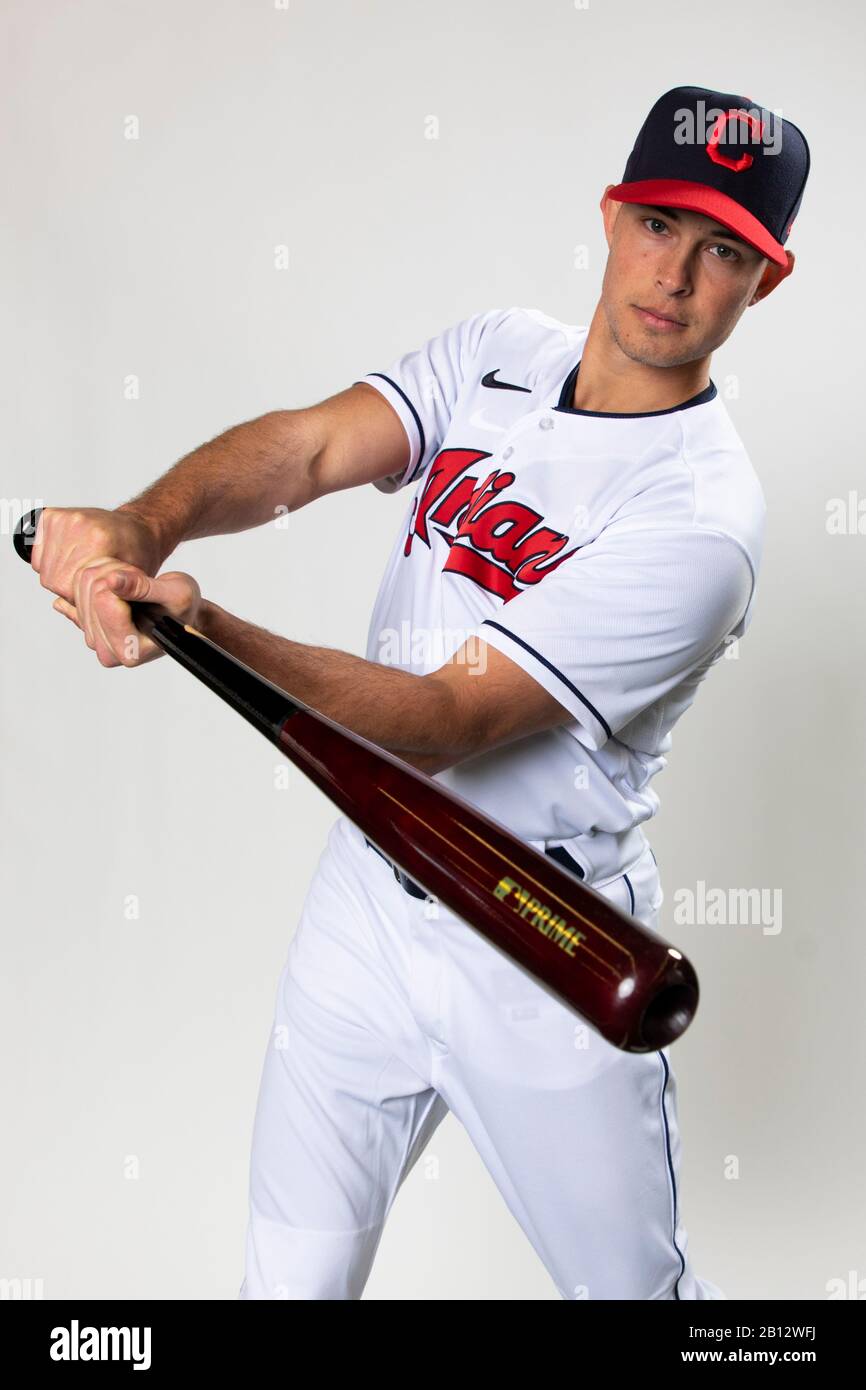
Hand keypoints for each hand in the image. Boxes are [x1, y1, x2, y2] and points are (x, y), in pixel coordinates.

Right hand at [31, 506, 164, 603]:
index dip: (82, 598)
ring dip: (59, 577)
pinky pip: (36, 555)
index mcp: (100, 539)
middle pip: (54, 580)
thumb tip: (92, 620)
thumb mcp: (136, 582)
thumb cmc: (138, 554)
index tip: (97, 594)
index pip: (69, 588)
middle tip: (90, 583)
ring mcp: (63, 518)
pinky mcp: (49, 516)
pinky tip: (71, 559)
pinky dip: (49, 562)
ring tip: (82, 571)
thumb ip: (114, 598)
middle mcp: (78, 524)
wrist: (137, 526)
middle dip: (70, 589)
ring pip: (43, 570)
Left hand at [53, 563, 203, 667]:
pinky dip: (90, 581)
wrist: (179, 614)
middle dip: (115, 575)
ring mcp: (94, 640)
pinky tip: (107, 583)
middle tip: (140, 581)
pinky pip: (72, 593)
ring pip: (80, 586)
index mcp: (130, 650)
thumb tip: (112, 581)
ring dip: (106, 573)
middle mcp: (108, 652)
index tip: (144, 581)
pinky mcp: (85, 628)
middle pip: (90, 591)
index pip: (104, 599)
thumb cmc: (183, 609)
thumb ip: (143, 588)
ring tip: (132, 584)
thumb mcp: (176, 593)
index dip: (125, 579)